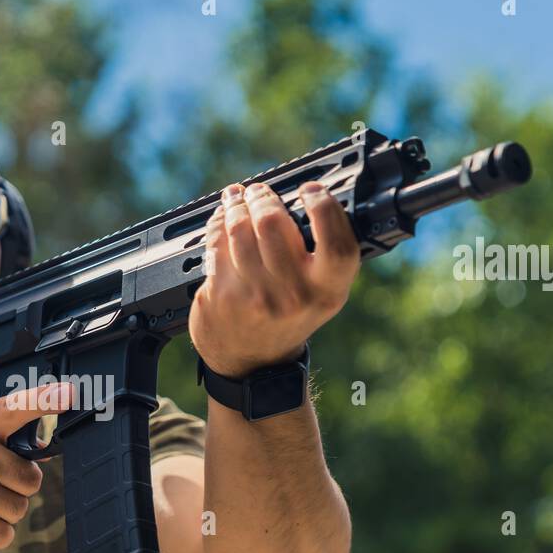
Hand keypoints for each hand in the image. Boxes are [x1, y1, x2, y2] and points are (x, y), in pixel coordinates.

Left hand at [189, 180, 360, 378]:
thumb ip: (322, 254)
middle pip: (274, 223)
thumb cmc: (289, 316)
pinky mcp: (221, 295)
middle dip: (263, 197)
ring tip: (237, 197)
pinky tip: (222, 217)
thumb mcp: (321, 294)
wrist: (252, 363)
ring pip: (239, 229)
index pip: (336, 241)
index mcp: (327, 291)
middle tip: (259, 191)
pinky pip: (216, 244)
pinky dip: (218, 223)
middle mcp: (293, 295)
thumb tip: (301, 198)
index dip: (324, 207)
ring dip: (236, 205)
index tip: (309, 190)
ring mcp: (254, 295)